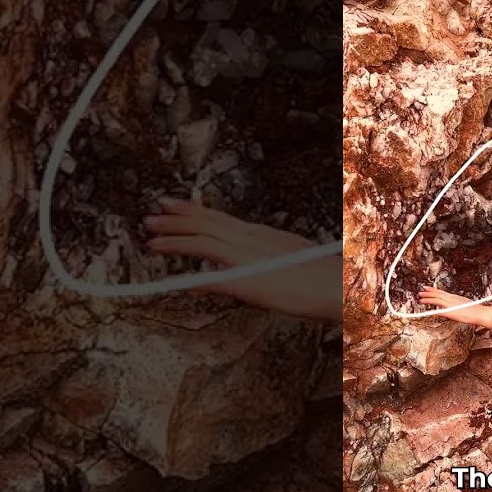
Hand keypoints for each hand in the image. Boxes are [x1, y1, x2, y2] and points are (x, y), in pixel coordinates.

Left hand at [144, 199, 339, 320]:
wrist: (340, 286)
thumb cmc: (323, 277)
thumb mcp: (292, 257)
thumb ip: (266, 256)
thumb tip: (250, 259)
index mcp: (262, 234)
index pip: (219, 217)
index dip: (193, 210)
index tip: (173, 204)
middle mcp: (251, 239)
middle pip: (205, 223)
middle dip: (175, 219)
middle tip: (150, 215)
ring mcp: (247, 258)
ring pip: (201, 240)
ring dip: (173, 238)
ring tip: (151, 237)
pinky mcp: (246, 282)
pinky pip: (209, 279)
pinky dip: (186, 279)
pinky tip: (169, 283)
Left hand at [417, 286, 491, 325]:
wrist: (480, 313)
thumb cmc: (475, 310)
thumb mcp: (464, 304)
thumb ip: (455, 305)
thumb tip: (451, 306)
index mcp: (454, 297)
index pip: (441, 292)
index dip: (433, 290)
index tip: (427, 288)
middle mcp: (452, 299)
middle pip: (437, 294)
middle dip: (428, 292)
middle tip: (420, 291)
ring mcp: (451, 305)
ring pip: (437, 300)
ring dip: (428, 299)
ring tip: (421, 298)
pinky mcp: (451, 312)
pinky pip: (439, 312)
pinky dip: (432, 311)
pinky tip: (427, 312)